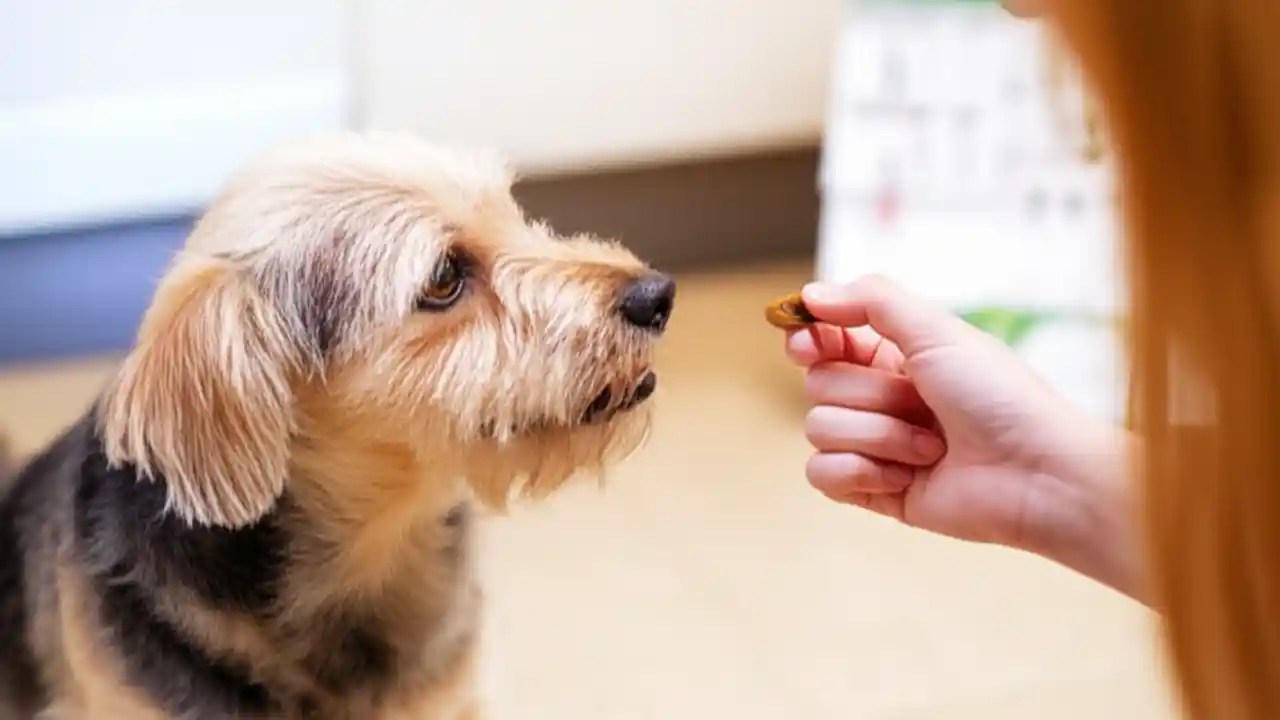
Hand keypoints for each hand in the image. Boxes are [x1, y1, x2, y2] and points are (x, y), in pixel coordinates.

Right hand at [790, 277, 1141, 599]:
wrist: (1037, 474)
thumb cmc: (999, 397)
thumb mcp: (938, 331)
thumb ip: (871, 301)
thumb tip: (809, 295)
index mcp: (893, 354)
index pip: (822, 339)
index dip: (808, 339)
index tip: (809, 343)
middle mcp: (879, 397)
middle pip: (817, 384)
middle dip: (870, 394)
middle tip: (921, 403)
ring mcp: (874, 445)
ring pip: (819, 429)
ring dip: (879, 436)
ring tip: (931, 447)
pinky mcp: (873, 489)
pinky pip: (822, 475)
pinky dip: (859, 472)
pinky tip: (902, 477)